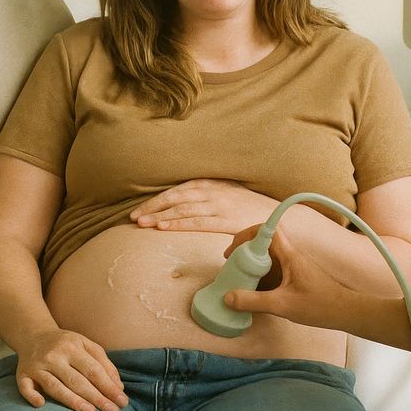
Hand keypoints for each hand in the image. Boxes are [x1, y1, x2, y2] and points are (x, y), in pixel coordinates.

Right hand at [14, 329, 127, 410]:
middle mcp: (55, 355)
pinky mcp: (22, 374)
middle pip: (77, 380)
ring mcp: (38, 365)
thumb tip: (118, 387)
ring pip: (55, 386)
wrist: (33, 335)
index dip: (109, 386)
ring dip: (72, 400)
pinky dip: (32, 396)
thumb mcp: (86, 344)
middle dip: (97, 397)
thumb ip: (103, 363)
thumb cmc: (65, 343)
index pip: (94, 370)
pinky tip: (41, 405)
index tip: (122, 401)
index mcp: (73, 346)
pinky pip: (25, 387)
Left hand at [129, 179, 278, 233]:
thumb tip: (185, 206)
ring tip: (141, 223)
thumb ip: (208, 195)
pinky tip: (162, 228)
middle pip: (175, 198)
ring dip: (159, 216)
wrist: (277, 214)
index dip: (157, 199)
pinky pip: (196, 222)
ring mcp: (218, 205)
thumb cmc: (250, 206)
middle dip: (153, 207)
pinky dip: (177, 224)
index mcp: (211, 183)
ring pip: (182, 209)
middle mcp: (212, 191)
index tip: (140, 209)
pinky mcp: (225, 220)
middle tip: (133, 217)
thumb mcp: (228, 193)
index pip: (178, 190)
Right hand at [223, 227, 410, 350]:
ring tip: (239, 276)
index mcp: (290, 255)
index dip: (248, 234)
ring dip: (253, 262)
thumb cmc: (319, 305)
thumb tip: (228, 297)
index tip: (234, 249)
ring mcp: (295, 266)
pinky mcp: (297, 276)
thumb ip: (255, 301)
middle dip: (246, 249)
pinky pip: (275, 268)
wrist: (346, 312)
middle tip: (231, 262)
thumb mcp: (283, 305)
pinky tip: (255, 289)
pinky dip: (262, 274)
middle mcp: (292, 256)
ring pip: (269, 256)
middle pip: (265, 242)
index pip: (268, 231)